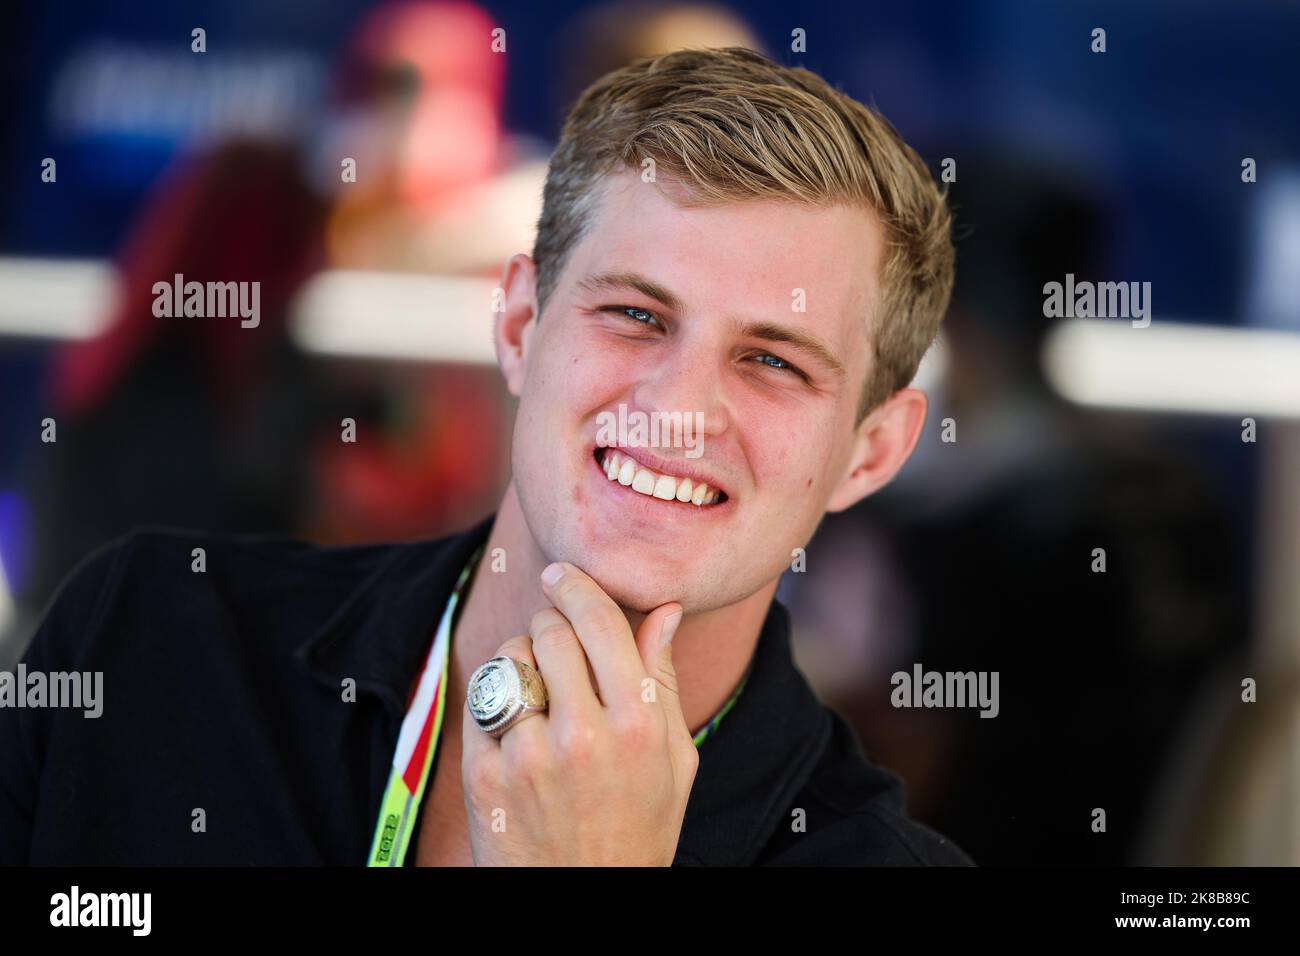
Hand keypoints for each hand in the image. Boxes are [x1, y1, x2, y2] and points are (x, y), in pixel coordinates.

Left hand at [461, 562, 694, 864]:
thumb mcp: (674, 762)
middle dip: (551, 625)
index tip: (561, 574)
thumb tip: (665, 610)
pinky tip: (516, 727)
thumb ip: (663, 679)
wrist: (582, 903)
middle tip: (554, 640)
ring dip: (522, 660)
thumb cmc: (636, 831)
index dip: (577, 588)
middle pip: (552, 633)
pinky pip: (481, 701)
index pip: (601, 625)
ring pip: (511, 660)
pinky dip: (496, 702)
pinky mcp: (486, 775)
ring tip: (539, 691)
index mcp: (639, 727)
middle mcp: (584, 737)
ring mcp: (530, 756)